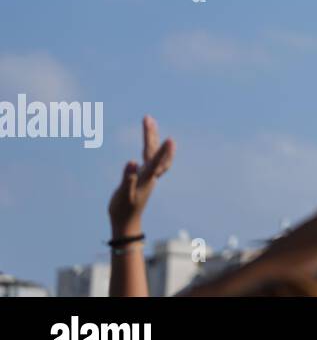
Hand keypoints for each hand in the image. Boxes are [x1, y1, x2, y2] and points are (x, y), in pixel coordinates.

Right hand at [108, 116, 174, 235]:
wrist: (126, 222)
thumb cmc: (123, 209)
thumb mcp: (123, 195)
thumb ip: (128, 178)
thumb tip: (132, 162)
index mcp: (146, 179)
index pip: (156, 162)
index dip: (163, 151)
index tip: (170, 139)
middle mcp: (150, 174)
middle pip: (154, 151)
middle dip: (151, 134)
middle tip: (147, 118)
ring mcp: (148, 174)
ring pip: (153, 152)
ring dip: (151, 137)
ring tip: (148, 121)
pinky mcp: (144, 176)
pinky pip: (151, 157)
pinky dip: (151, 147)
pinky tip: (149, 141)